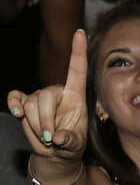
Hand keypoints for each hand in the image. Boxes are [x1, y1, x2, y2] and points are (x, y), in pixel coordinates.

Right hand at [7, 29, 87, 159]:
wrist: (55, 152)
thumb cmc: (71, 144)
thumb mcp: (76, 145)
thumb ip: (70, 141)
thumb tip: (59, 138)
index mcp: (76, 96)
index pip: (77, 69)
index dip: (78, 51)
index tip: (80, 32)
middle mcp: (57, 92)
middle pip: (45, 96)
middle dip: (45, 120)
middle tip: (50, 138)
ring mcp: (39, 96)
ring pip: (30, 103)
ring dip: (34, 123)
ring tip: (45, 136)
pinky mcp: (24, 102)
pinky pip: (15, 97)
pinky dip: (14, 105)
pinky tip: (18, 114)